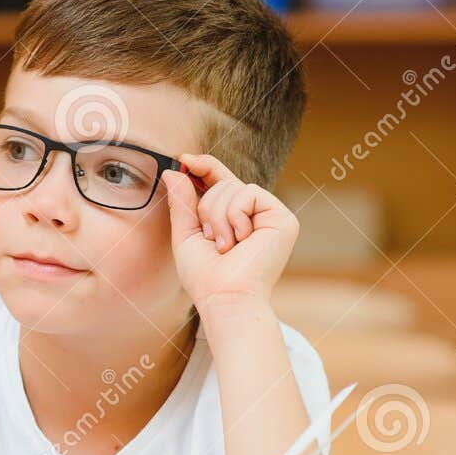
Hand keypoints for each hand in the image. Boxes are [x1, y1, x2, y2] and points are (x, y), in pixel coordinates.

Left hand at [160, 153, 298, 312]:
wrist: (225, 296)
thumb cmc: (205, 276)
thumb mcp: (186, 234)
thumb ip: (182, 202)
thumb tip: (172, 170)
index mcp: (233, 219)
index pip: (219, 181)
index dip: (203, 166)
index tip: (183, 158)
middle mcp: (253, 215)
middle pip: (223, 182)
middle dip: (206, 207)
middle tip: (211, 238)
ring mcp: (270, 215)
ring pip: (233, 186)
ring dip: (218, 216)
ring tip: (226, 246)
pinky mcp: (282, 217)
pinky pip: (249, 193)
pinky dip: (235, 215)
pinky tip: (241, 240)